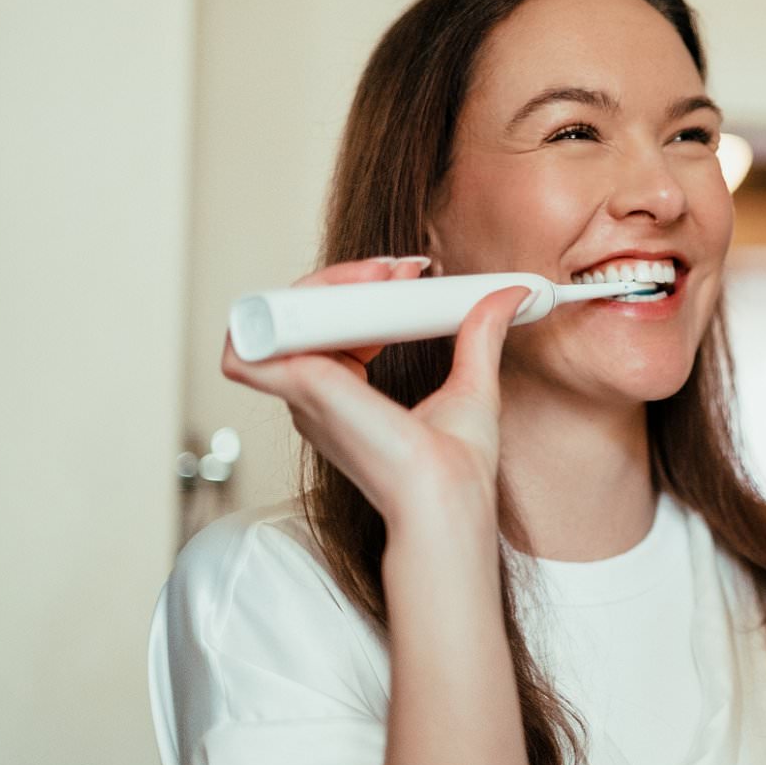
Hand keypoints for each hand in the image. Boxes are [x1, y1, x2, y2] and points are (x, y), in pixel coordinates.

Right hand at [221, 257, 531, 530]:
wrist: (449, 495)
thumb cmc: (455, 469)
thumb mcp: (473, 386)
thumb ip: (481, 337)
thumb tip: (510, 297)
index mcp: (342, 395)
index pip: (329, 325)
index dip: (362, 290)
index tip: (410, 272)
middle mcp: (315, 395)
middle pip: (300, 312)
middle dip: (344, 276)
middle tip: (401, 269)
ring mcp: (303, 393)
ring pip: (275, 313)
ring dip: (324, 281)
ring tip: (382, 274)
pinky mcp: (301, 387)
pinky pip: (255, 336)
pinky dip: (290, 302)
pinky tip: (353, 290)